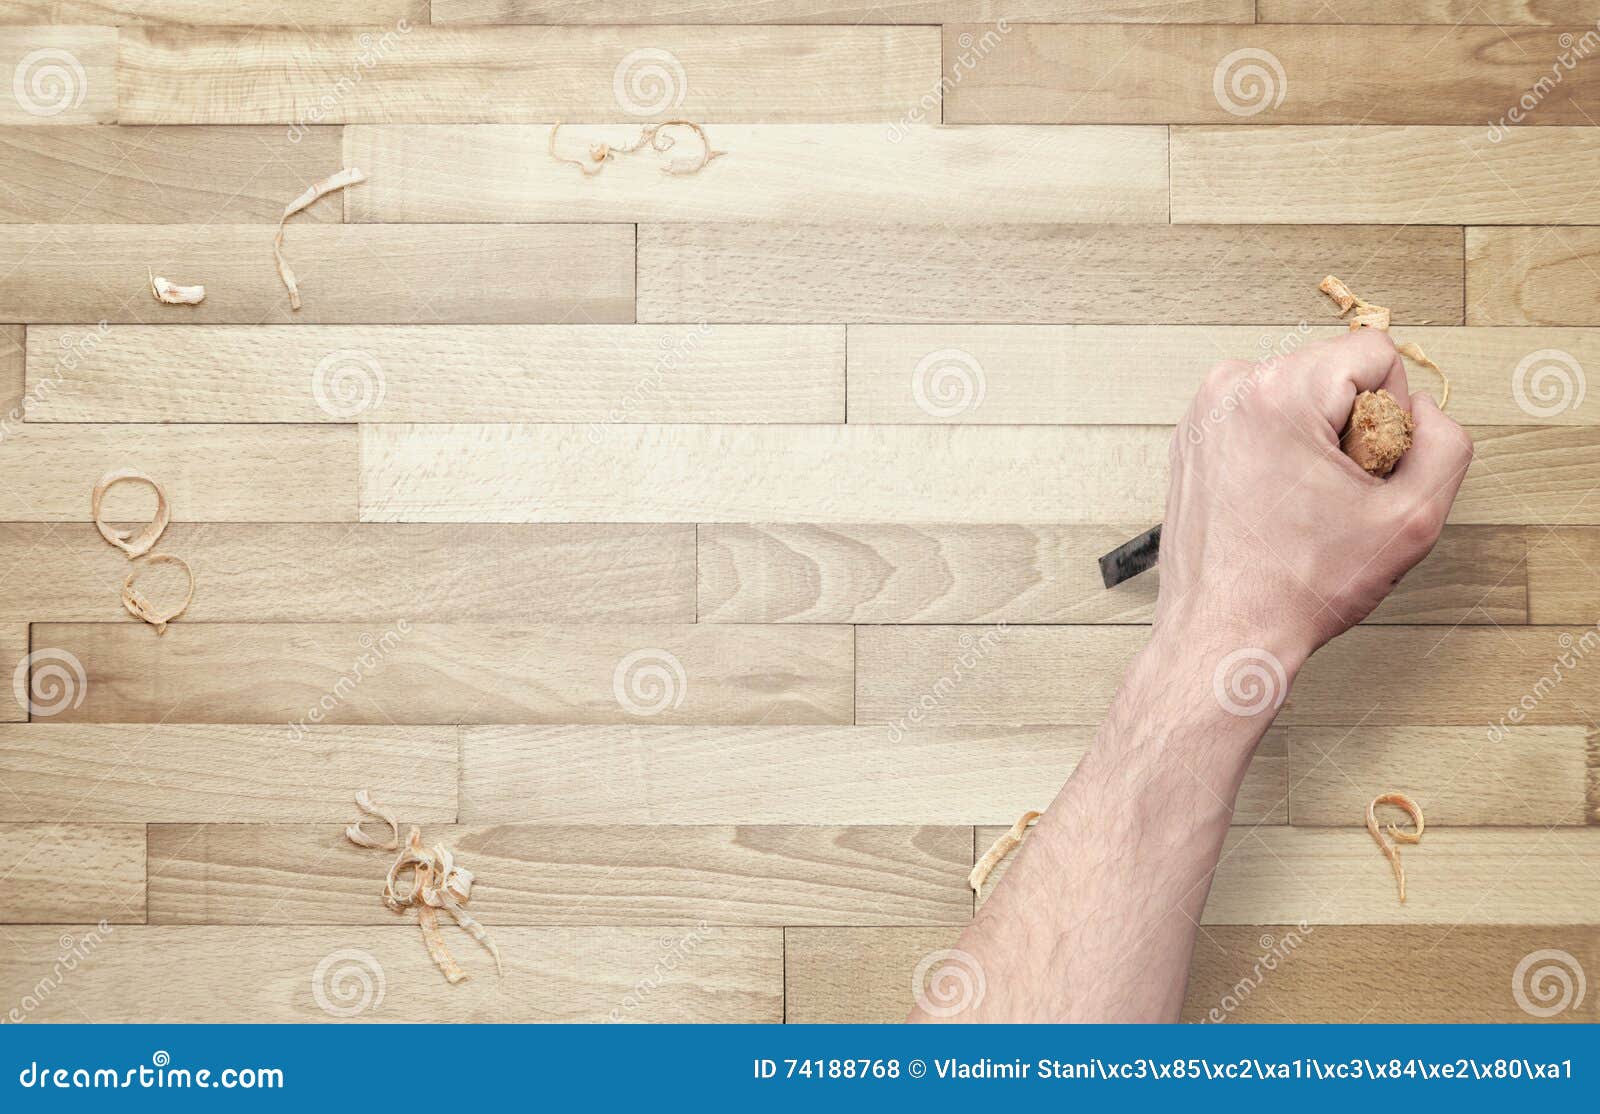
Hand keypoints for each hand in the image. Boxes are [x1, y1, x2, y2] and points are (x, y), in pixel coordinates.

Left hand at [1154, 330, 1473, 671]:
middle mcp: (1230, 389)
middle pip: (1333, 372)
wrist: (1225, 631)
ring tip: (1303, 503)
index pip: (1374, 351)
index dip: (1392, 413)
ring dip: (1316, 441)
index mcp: (1277, 391)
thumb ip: (1445, 444)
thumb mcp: (1412, 517)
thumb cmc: (1298, 586)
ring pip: (1299, 396)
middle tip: (1333, 495)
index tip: (1365, 469)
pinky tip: (1276, 504)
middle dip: (1352, 427)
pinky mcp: (1193, 439)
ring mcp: (1204, 413)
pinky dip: (1279, 452)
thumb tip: (1423, 409)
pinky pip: (1262, 420)